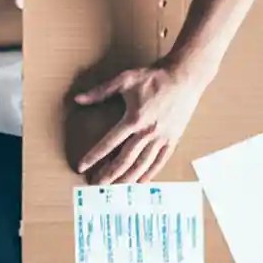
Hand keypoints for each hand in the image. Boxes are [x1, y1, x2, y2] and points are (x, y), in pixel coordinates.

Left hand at [74, 62, 210, 183]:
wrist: (185, 76)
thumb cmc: (154, 77)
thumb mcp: (124, 80)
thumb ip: (100, 92)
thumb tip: (78, 99)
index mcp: (134, 119)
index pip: (109, 143)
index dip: (94, 156)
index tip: (82, 166)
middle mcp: (147, 132)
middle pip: (125, 159)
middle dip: (109, 173)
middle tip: (97, 184)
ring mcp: (162, 137)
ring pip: (142, 164)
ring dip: (128, 178)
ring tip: (116, 187)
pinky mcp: (173, 138)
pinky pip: (160, 160)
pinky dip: (150, 173)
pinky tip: (141, 181)